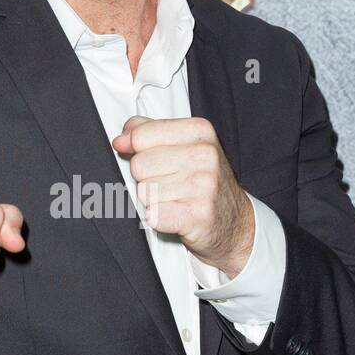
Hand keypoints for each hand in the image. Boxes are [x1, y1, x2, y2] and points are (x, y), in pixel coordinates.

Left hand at [111, 116, 253, 276]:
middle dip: (147, 178)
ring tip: (175, 199)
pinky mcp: (196, 215)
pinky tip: (175, 215)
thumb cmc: (204, 183)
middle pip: (139, 165)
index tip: (152, 158)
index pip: (141, 135)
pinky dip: (158, 219)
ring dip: (153, 200)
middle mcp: (204, 156)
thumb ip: (149, 133)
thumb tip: (121, 139)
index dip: (137, 150)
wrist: (234, 223)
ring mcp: (203, 186)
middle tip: (170, 184)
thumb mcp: (184, 146)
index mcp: (200, 132)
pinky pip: (152, 215)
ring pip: (144, 191)